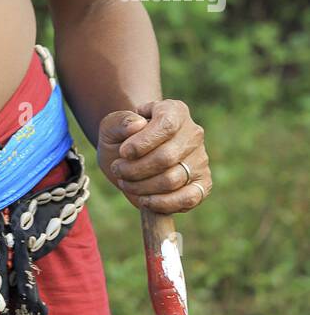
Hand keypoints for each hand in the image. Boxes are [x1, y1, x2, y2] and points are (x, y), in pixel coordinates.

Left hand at [97, 99, 211, 213]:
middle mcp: (193, 134)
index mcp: (175, 111)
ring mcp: (200, 160)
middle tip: (118, 170)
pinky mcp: (203, 184)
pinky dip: (164, 204)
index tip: (123, 152)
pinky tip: (144, 201)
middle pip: (167, 156)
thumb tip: (137, 125)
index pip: (165, 125)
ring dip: (144, 186)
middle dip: (137, 169)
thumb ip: (120, 122)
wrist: (130, 156)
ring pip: (174, 179)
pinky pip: (189, 198)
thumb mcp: (112, 125)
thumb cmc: (122, 137)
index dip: (143, 142)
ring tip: (126, 183)